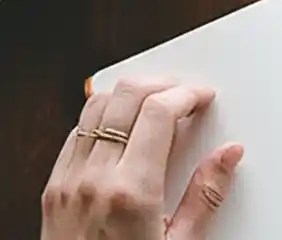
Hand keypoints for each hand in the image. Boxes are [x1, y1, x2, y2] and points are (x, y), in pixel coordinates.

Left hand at [41, 78, 243, 239]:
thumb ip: (205, 196)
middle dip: (161, 85)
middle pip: (127, 96)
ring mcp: (68, 182)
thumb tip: (229, 155)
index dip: (187, 94)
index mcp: (131, 192)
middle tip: (184, 95)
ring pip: (96, 105)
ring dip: (129, 95)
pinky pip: (76, 133)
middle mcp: (94, 179)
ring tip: (156, 106)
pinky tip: (122, 130)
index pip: (159, 112)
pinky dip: (101, 118)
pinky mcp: (52, 189)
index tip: (202, 97)